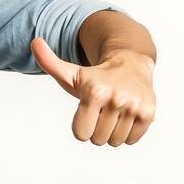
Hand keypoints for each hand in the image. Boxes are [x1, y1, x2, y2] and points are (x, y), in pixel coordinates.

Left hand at [30, 38, 155, 145]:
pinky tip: (126, 115)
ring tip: (114, 112)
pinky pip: (131, 140)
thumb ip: (49, 62)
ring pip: (115, 141)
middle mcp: (117, 98)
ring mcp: (134, 106)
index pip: (81, 134)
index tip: (87, 110)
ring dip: (112, 132)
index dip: (81, 125)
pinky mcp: (149, 113)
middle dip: (96, 128)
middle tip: (101, 110)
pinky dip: (127, 133)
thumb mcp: (71, 72)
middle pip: (97, 139)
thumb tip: (34, 42)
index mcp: (95, 91)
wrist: (132, 64)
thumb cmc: (96, 75)